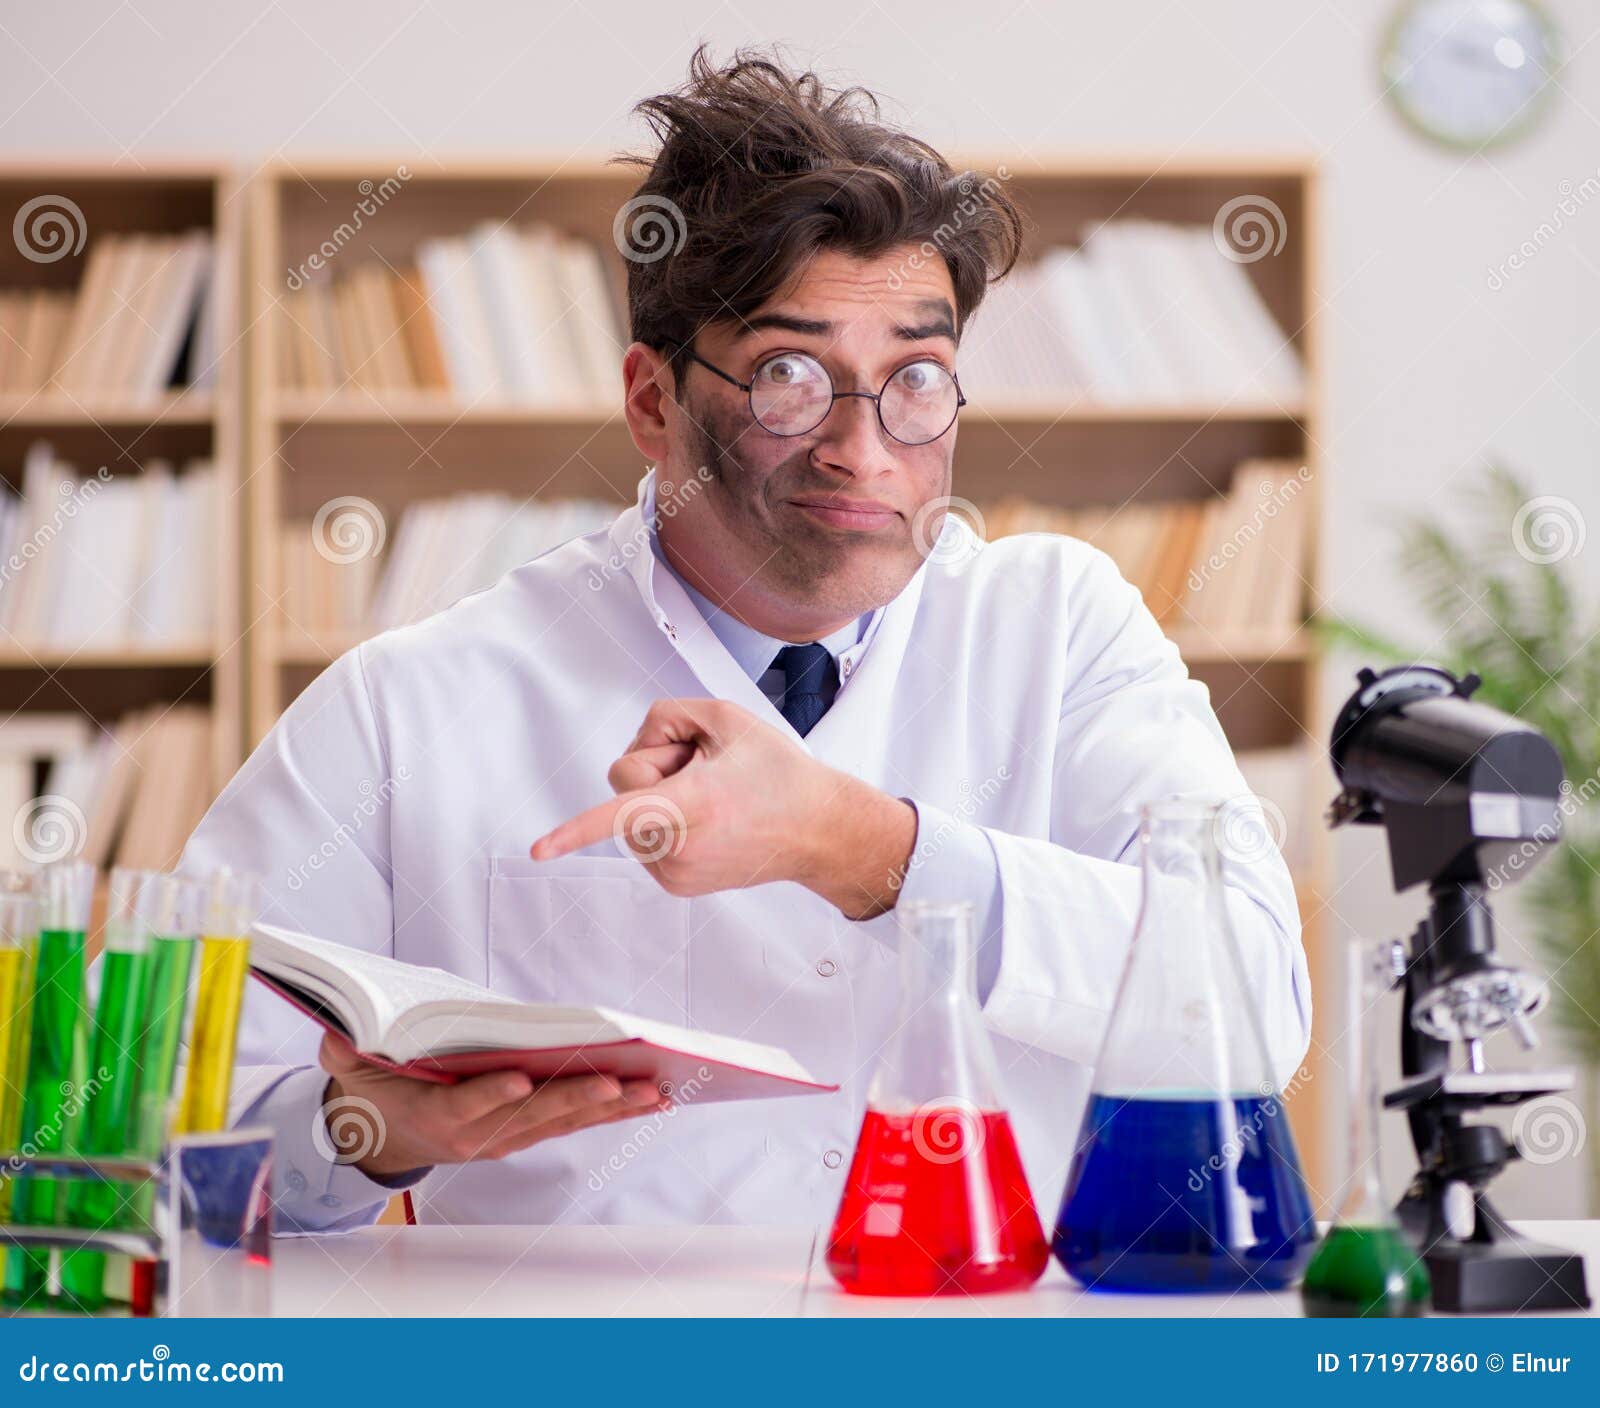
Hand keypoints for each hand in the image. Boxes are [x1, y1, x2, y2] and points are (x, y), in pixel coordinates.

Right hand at [317, 1032, 669, 1177]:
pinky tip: (654, 1099)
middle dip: (575, 1099)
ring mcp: (506, 1137)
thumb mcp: (348, 1069)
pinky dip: (613, 1112)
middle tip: (616, 1082)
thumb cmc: (373, 1089)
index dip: (490, 1095)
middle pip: (530, 1115)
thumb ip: (345, 1050)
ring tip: (653, 1089)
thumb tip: (337, 1027)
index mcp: (434, 1114)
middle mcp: (477, 1134)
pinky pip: (574, 1123)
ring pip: (562, 1121)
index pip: (464, 1106)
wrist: (382, 1137)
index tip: (517, 1079)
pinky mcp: (527, 1132)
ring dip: (609, 1107)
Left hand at [527, 698, 917, 919]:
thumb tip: (638, 746)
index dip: (575, 830)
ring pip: (632, 813)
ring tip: (716, 799)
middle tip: (707, 768)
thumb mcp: (725, 717)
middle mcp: (681, 846)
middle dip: (655, 766)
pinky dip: (669, 820)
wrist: (817, 829)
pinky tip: (711, 820)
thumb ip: (666, 714)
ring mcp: (677, 871)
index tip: (537, 851)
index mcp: (693, 804)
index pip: (624, 813)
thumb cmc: (778, 774)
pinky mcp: (676, 883)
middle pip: (625, 785)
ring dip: (664, 796)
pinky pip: (646, 835)